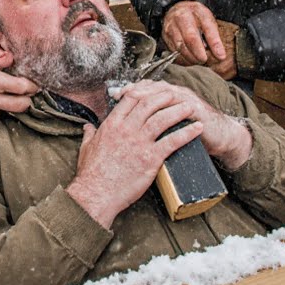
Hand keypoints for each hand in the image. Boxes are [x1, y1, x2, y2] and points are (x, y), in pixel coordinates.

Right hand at [65, 83, 203, 227]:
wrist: (97, 194)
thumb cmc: (91, 173)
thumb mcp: (87, 148)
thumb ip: (90, 134)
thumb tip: (88, 127)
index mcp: (112, 125)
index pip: (130, 99)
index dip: (143, 92)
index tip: (153, 91)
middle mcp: (127, 130)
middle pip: (149, 104)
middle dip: (164, 97)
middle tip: (174, 95)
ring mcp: (140, 143)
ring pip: (163, 119)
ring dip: (178, 110)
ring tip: (189, 107)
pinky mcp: (151, 158)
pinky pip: (173, 141)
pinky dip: (187, 133)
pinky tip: (197, 128)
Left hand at [113, 81, 252, 170]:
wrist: (220, 136)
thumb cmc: (191, 132)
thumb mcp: (168, 125)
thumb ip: (152, 120)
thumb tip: (127, 123)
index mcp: (166, 96)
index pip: (143, 87)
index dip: (128, 89)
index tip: (113, 95)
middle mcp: (175, 93)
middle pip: (151, 87)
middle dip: (134, 90)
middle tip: (119, 95)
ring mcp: (187, 99)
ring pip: (164, 92)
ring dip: (148, 95)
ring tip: (134, 100)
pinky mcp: (197, 110)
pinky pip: (182, 105)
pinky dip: (170, 106)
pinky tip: (159, 111)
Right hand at [161, 1, 224, 64]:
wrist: (176, 10)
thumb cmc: (194, 16)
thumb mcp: (208, 20)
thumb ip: (214, 36)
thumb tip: (220, 55)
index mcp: (197, 11)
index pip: (208, 28)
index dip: (214, 43)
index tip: (220, 56)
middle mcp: (181, 18)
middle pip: (190, 38)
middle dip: (199, 53)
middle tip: (205, 60)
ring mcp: (171, 27)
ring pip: (180, 47)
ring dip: (191, 58)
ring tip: (199, 60)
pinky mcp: (165, 37)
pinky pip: (174, 52)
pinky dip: (183, 59)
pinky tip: (190, 59)